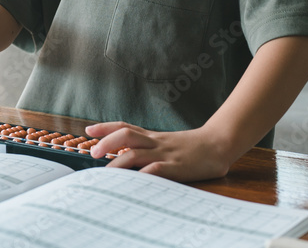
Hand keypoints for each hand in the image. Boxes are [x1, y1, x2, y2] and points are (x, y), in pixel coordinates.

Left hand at [84, 121, 233, 181]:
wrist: (219, 144)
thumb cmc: (192, 147)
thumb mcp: (166, 143)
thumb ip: (148, 147)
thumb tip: (126, 156)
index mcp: (152, 137)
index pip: (125, 127)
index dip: (105, 127)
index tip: (88, 130)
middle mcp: (155, 142)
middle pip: (127, 135)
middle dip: (107, 142)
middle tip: (93, 153)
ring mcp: (166, 154)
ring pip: (137, 153)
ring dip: (119, 161)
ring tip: (106, 172)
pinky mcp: (177, 168)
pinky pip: (157, 170)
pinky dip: (144, 175)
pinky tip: (135, 180)